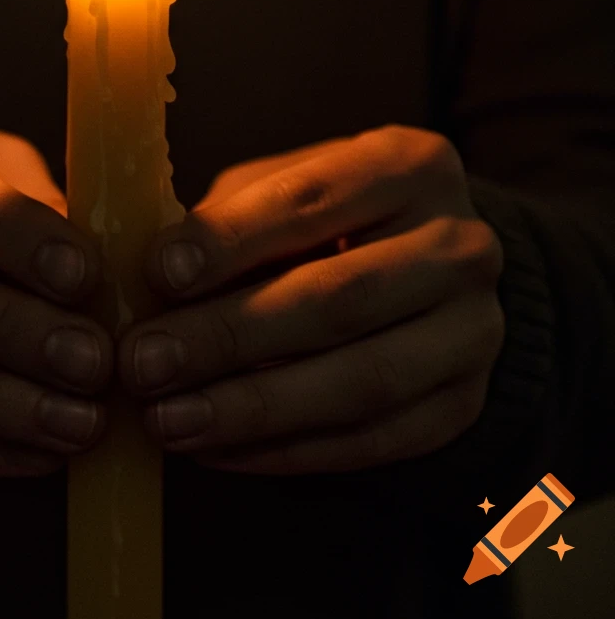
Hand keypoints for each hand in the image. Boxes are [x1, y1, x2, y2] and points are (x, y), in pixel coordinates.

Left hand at [117, 125, 504, 473]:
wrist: (428, 272)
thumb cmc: (326, 222)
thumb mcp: (281, 192)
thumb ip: (227, 222)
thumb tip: (154, 278)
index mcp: (408, 167)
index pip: (312, 199)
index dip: (231, 239)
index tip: (159, 272)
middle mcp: (460, 245)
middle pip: (338, 298)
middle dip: (228, 335)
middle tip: (143, 363)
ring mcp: (474, 331)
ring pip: (362, 380)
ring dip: (253, 408)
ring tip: (169, 419)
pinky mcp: (464, 404)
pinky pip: (373, 441)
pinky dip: (287, 451)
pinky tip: (216, 449)